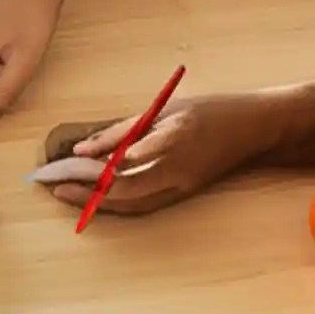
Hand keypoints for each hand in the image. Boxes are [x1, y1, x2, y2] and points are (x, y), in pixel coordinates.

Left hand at [30, 94, 282, 214]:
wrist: (258, 129)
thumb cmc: (212, 110)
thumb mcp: (166, 108)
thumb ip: (125, 129)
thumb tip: (84, 148)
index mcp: (175, 137)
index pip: (127, 158)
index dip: (94, 165)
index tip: (67, 163)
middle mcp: (179, 168)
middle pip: (126, 192)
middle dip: (87, 194)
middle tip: (56, 188)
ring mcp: (184, 186)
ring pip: (133, 205)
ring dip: (98, 204)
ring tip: (69, 195)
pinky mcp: (184, 194)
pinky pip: (145, 205)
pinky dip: (118, 204)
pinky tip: (96, 198)